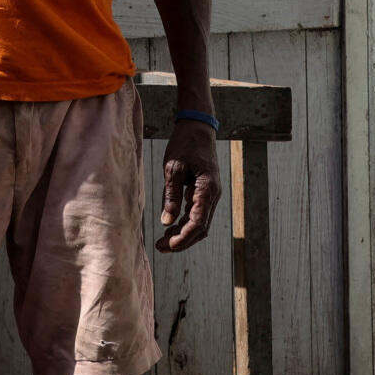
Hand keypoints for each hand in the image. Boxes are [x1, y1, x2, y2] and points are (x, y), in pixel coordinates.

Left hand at [155, 121, 220, 251]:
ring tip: (163, 241)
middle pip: (201, 228)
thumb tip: (166, 221)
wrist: (198, 127)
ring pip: (200, 223)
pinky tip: (170, 227)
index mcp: (207, 188)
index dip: (184, 238)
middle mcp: (212, 194)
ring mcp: (210, 194)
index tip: (168, 245)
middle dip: (182, 241)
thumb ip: (171, 195)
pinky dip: (185, 223)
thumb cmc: (185, 143)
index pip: (198, 223)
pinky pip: (197, 214)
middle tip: (161, 247)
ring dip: (183, 234)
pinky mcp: (205, 192)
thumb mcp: (173, 167)